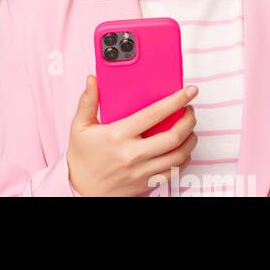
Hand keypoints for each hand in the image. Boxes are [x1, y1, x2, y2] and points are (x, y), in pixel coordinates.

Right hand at [67, 75, 198, 195]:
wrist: (81, 189)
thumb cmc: (82, 157)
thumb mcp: (79, 127)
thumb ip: (87, 101)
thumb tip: (92, 80)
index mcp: (118, 135)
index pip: (154, 114)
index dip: (176, 100)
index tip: (189, 92)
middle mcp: (132, 153)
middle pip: (173, 136)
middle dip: (189, 121)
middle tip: (190, 111)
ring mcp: (142, 170)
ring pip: (179, 155)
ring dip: (190, 140)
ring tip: (189, 129)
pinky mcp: (147, 183)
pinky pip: (174, 172)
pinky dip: (184, 159)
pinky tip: (182, 150)